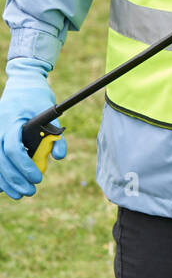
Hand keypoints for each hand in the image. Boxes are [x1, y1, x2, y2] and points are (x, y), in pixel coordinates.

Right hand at [0, 58, 66, 199]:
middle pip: (2, 160)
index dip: (25, 166)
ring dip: (6, 181)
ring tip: (19, 194)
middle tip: (30, 191)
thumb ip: (56, 135)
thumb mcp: (51, 112)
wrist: (22, 83)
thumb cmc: (37, 98)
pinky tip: (5, 187)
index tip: (38, 177)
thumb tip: (60, 156)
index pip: (14, 148)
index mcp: (12, 122)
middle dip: (15, 179)